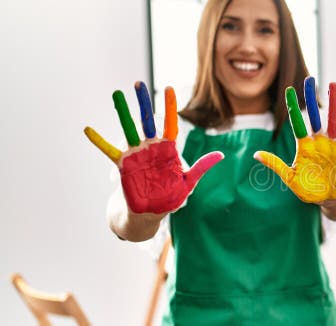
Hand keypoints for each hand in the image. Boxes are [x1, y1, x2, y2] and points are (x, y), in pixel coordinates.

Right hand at [84, 82, 223, 213]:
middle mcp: (152, 147)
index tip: (169, 89)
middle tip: (138, 84)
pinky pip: (110, 151)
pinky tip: (88, 129)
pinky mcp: (123, 164)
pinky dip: (99, 141)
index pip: (171, 124)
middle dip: (144, 103)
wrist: (151, 212)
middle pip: (147, 121)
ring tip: (117, 95)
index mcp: (169, 149)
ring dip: (123, 113)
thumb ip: (201, 167)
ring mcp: (136, 154)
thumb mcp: (188, 182)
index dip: (170, 107)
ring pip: (129, 129)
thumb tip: (221, 155)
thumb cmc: (171, 197)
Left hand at [254, 77, 335, 202]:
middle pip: (314, 116)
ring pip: (333, 120)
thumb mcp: (290, 178)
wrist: (329, 199)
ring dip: (334, 103)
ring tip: (334, 84)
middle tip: (309, 79)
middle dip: (312, 98)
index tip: (289, 90)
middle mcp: (318, 141)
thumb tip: (256, 154)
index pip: (297, 123)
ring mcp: (332, 144)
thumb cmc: (308, 190)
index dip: (294, 107)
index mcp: (303, 146)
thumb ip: (276, 164)